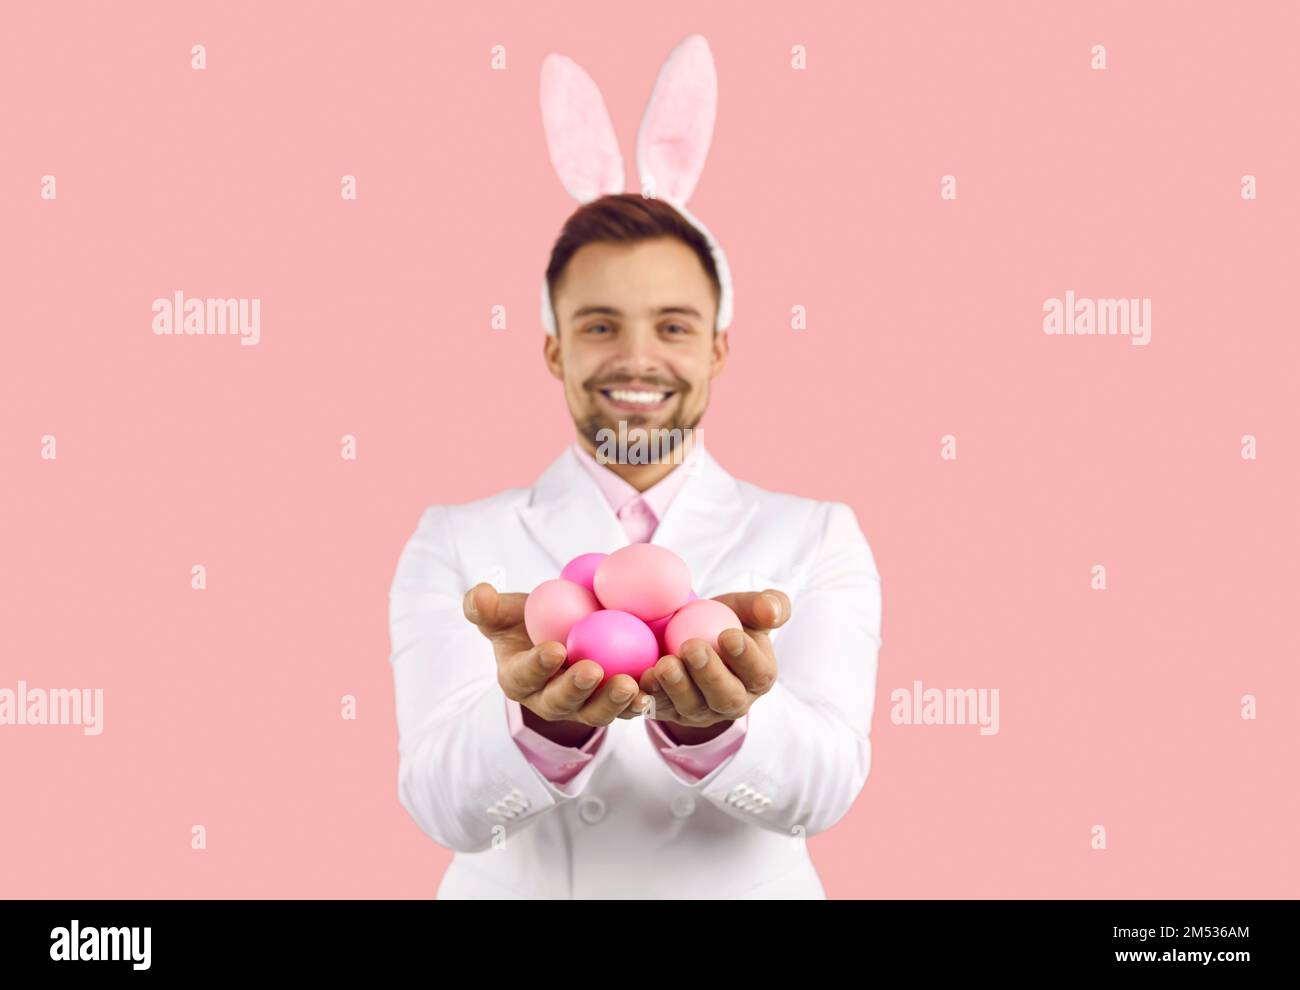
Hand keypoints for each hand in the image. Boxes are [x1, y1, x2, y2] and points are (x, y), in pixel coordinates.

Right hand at [463, 583, 653, 740]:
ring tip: (630, 685)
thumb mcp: (503, 612)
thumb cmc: (526, 621)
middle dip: (576, 690)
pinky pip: (625, 708)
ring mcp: (581, 707)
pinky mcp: (610, 705)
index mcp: (518, 680)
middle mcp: (548, 701)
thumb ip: (484, 606)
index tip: (554, 649)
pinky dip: (640, 701)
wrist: (561, 632)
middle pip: (561, 703)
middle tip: (593, 670)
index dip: (537, 667)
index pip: (524, 676)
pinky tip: (654, 689)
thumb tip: (478, 594)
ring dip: (613, 703)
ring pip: (596, 712)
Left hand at [638, 589, 786, 733]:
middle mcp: (732, 701)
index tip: (728, 635)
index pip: (758, 673)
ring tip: (665, 664)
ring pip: (691, 707)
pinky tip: (642, 680)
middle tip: (692, 648)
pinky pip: (659, 710)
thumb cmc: (721, 620)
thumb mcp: (744, 608)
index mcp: (758, 677)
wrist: (684, 633)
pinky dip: (649, 697)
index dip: (745, 657)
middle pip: (725, 698)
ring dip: (677, 688)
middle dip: (710, 675)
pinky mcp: (669, 713)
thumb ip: (764, 605)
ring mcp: (700, 711)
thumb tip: (772, 610)